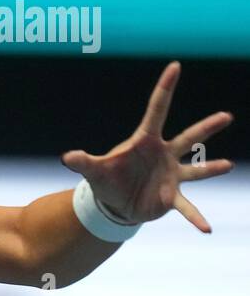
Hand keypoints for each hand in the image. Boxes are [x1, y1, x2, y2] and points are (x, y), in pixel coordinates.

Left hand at [61, 61, 233, 232]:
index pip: (157, 110)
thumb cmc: (107, 179)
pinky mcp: (171, 197)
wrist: (114, 203)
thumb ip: (83, 162)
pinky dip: (195, 217)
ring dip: (212, 168)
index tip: (175, 66)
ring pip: (196, 168)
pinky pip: (187, 207)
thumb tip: (67, 157)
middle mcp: (164, 154)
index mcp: (145, 141)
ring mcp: (171, 174)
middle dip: (207, 127)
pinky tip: (206, 229)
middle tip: (226, 116)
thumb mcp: (93, 170)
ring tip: (227, 165)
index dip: (165, 88)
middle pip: (189, 137)